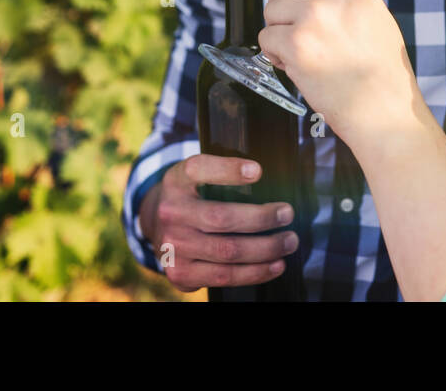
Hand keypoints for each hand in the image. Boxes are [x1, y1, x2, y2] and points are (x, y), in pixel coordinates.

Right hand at [144, 154, 296, 290]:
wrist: (156, 225)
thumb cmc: (192, 195)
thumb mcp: (196, 174)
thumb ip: (222, 172)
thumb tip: (265, 176)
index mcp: (176, 181)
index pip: (198, 169)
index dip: (228, 170)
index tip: (258, 171)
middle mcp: (171, 213)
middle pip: (221, 218)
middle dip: (262, 218)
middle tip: (287, 214)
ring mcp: (173, 247)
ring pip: (228, 252)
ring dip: (266, 248)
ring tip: (289, 241)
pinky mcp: (180, 274)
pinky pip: (224, 277)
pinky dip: (255, 273)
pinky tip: (275, 265)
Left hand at [258, 0, 421, 144]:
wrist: (385, 111)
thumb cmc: (380, 70)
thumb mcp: (374, 13)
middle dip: (281, 3)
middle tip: (296, 27)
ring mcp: (313, 16)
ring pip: (270, 9)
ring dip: (278, 31)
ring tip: (303, 51)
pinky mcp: (296, 44)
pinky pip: (265, 38)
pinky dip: (274, 55)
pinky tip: (298, 66)